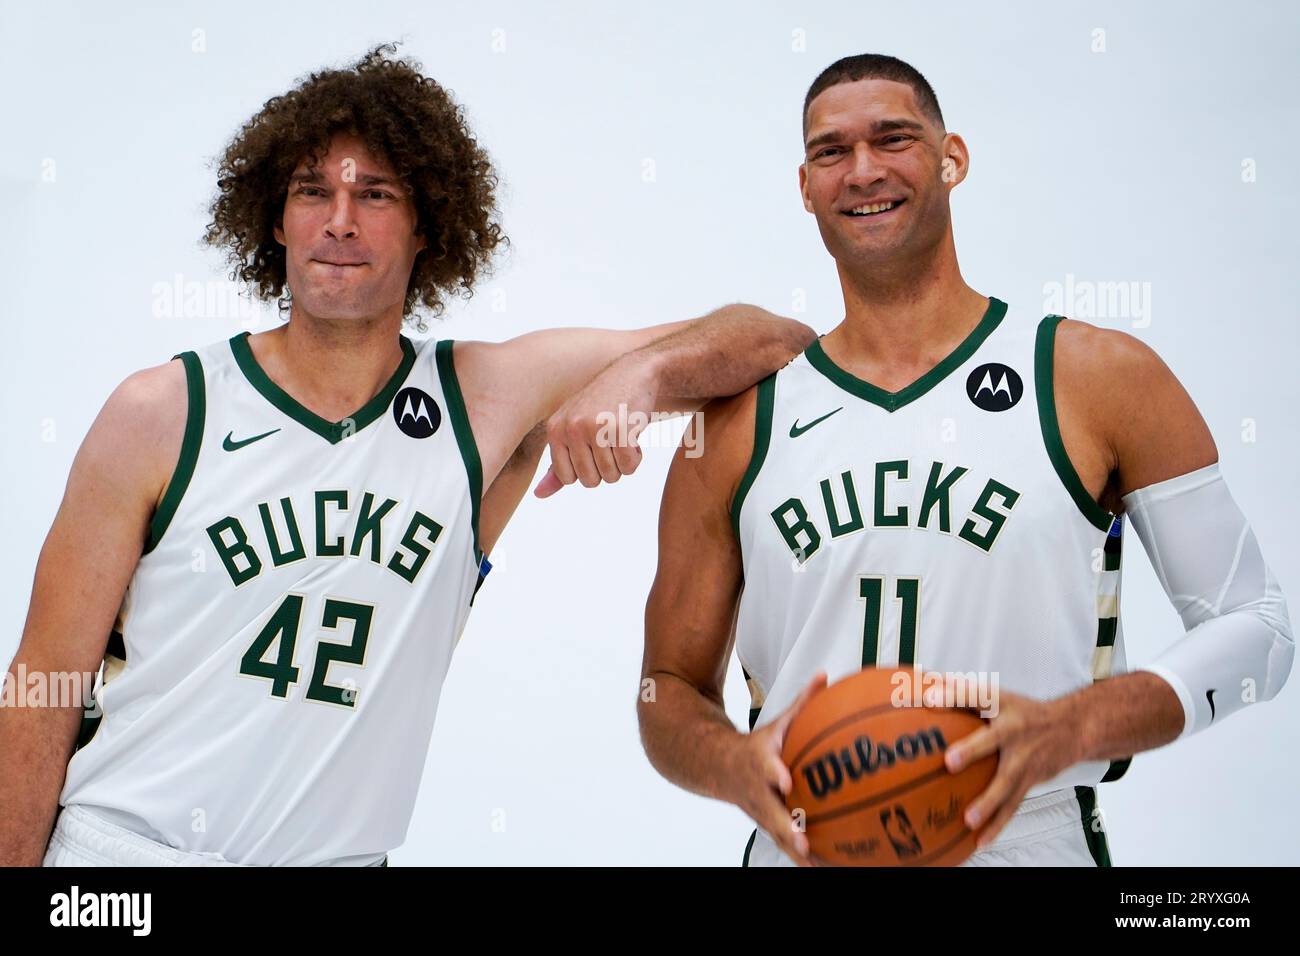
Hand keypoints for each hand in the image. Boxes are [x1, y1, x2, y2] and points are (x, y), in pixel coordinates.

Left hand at [533, 354, 656, 497]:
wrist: (633, 374)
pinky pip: (629, 466)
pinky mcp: (621, 428)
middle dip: (606, 469)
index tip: (593, 450)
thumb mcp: (573, 430)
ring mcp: (595, 427)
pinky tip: (633, 436)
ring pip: (611, 476)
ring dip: (623, 463)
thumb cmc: (601, 406)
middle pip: (590, 481)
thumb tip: (539, 495)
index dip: (586, 470)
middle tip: (611, 444)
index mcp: (555, 430)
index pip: (567, 479)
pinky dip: (636, 458)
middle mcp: (571, 428)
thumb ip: (558, 464)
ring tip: (621, 438)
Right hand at [719, 672, 827, 866]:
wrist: (715, 766)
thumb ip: (801, 703)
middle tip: (803, 842)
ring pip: (778, 835)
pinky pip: (786, 844)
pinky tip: (826, 867)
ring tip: (818, 865)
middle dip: (787, 828)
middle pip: (771, 812)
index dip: (774, 773)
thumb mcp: (775, 723)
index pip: (765, 767)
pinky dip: (803, 858)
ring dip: (796, 852)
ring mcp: (759, 812)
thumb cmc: (755, 746)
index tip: (785, 781)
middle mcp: (756, 791)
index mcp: (758, 762)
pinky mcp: (766, 825)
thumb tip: (824, 677)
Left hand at [944, 690, 1083, 849]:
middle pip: (992, 740)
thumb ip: (963, 694)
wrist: (1073, 728)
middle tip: (950, 762)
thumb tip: (925, 688)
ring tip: (968, 819)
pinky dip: (997, 826)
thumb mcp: (999, 697)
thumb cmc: (1025, 711)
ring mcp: (1024, 759)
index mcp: (1003, 705)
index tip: (929, 699)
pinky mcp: (1030, 781)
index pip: (977, 695)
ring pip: (1006, 783)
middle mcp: (1015, 731)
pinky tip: (980, 841)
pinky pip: (1011, 806)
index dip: (954, 695)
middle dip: (972, 751)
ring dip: (988, 803)